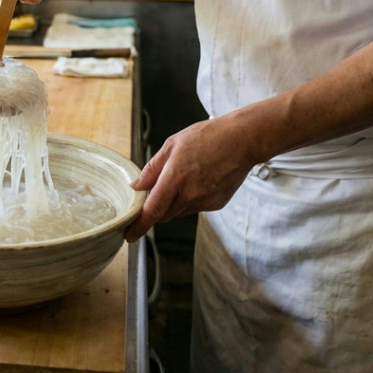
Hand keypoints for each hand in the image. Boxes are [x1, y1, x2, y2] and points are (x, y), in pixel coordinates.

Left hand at [124, 118, 254, 241]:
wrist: (242, 140)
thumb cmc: (207, 137)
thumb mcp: (173, 144)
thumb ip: (152, 168)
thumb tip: (136, 186)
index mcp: (176, 176)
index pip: (153, 209)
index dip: (139, 225)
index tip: (129, 236)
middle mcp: (190, 193)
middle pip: (164, 214)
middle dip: (157, 206)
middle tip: (161, 186)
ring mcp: (205, 201)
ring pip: (179, 211)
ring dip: (175, 201)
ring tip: (187, 175)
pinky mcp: (216, 204)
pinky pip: (196, 208)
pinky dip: (192, 198)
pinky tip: (201, 179)